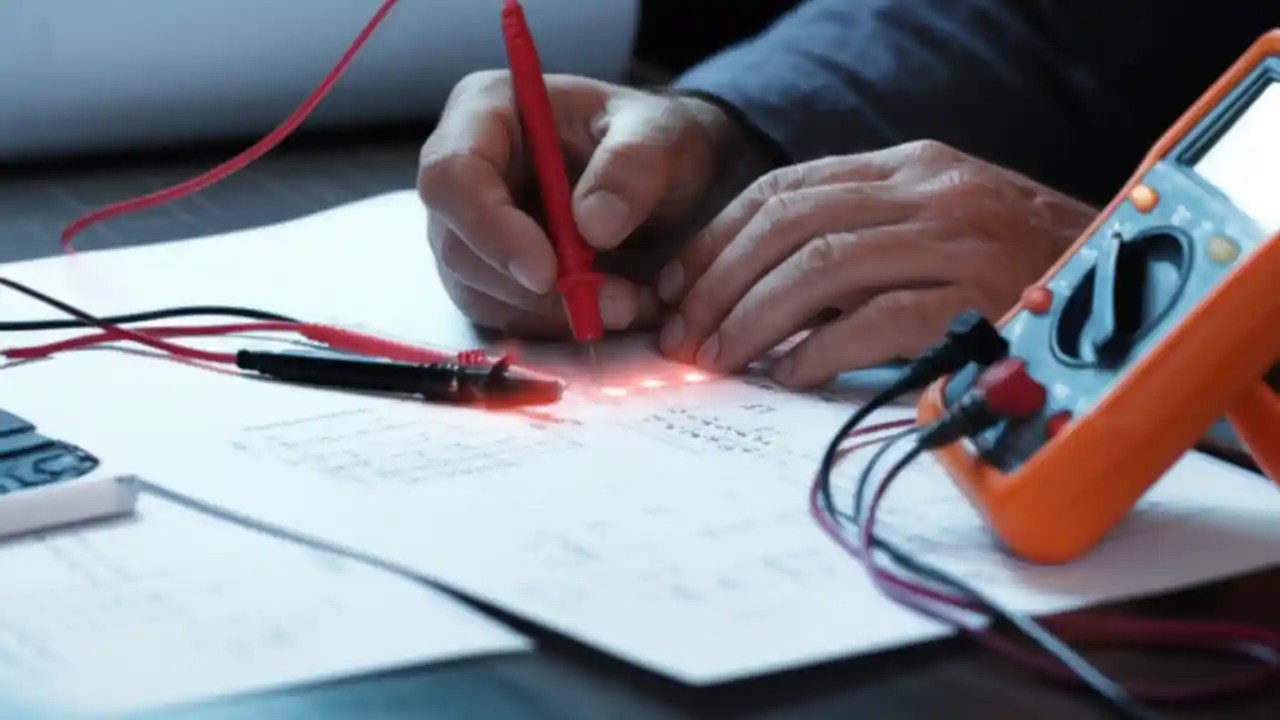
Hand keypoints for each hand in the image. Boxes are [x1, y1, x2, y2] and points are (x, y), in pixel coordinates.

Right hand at [418, 72, 747, 338]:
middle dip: (529, 289)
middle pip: (457, 244)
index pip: (453, 174)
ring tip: (626, 304)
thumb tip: (593, 224)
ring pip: (477, 290)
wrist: (663, 175)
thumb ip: (634, 165)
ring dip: (548, 314)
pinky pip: (500, 314)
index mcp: (486, 110)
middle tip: (613, 303)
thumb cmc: (650, 139)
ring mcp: (469, 227)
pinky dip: (552, 326)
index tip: (547, 273)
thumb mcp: (662, 135)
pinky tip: (604, 311)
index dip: (490, 229)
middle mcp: (463, 170)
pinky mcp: (487, 272)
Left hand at [655, 140, 1098, 386]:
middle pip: (788, 224)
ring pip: (820, 268)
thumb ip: (859, 243)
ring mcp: (957, 237)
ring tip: (719, 360)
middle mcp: (929, 189)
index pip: (784, 189)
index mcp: (910, 166)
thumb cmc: (1020, 268)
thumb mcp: (936, 229)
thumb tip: (758, 293)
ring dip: (753, 318)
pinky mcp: (981, 295)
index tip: (674, 287)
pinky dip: (822, 350)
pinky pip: (877, 321)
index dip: (716, 239)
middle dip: (718, 282)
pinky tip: (790, 375)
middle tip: (681, 336)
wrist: (1132, 287)